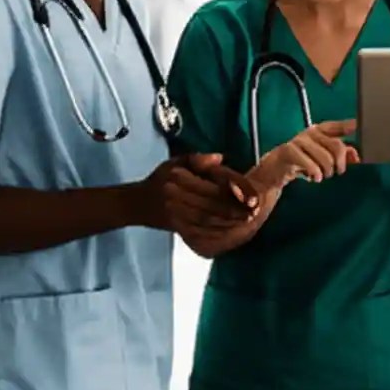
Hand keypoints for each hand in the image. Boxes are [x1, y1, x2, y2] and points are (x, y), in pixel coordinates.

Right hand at [145, 153, 259, 234]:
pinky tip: (229, 229)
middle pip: (212, 204)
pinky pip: (200, 231)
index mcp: (179, 176)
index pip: (212, 183)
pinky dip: (216, 231)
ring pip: (207, 219)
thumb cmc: (160, 179)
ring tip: (246, 220)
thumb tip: (221, 158)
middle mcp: (176, 194)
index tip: (250, 196)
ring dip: (229, 221)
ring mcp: (175, 212)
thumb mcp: (177, 161)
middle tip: (254, 211)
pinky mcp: (175, 225)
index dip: (233, 191)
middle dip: (235, 209)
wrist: (136, 203)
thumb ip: (199, 159)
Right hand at [258, 119, 359, 185]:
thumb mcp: (323, 157)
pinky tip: (313, 178)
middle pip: (337, 146)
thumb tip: (356, 156)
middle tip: (337, 172)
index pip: (338, 126)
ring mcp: (299, 140)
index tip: (358, 127)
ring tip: (322, 176)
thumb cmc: (301, 162)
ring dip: (327, 172)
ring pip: (326, 158)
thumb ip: (341, 154)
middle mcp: (311, 132)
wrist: (274, 170)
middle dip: (340, 163)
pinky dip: (316, 174)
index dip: (349, 126)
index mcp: (320, 130)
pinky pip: (311, 165)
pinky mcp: (289, 150)